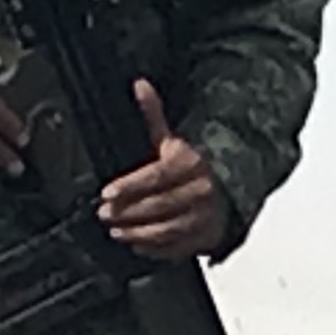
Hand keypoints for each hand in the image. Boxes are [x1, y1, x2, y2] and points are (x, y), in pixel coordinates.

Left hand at [99, 80, 228, 262]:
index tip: (107, 193)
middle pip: (158, 205)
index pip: (155, 176)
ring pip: (167, 229)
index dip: (129, 186)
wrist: (229, 186)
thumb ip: (153, 115)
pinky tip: (138, 245)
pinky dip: (156, 249)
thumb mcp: (172, 139)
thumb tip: (140, 85)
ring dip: (137, 232)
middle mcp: (201, 191)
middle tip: (105, 214)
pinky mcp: (205, 238)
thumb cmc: (193, 165)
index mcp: (191, 164)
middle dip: (127, 211)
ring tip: (117, 231)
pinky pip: (178, 247)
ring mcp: (204, 217)